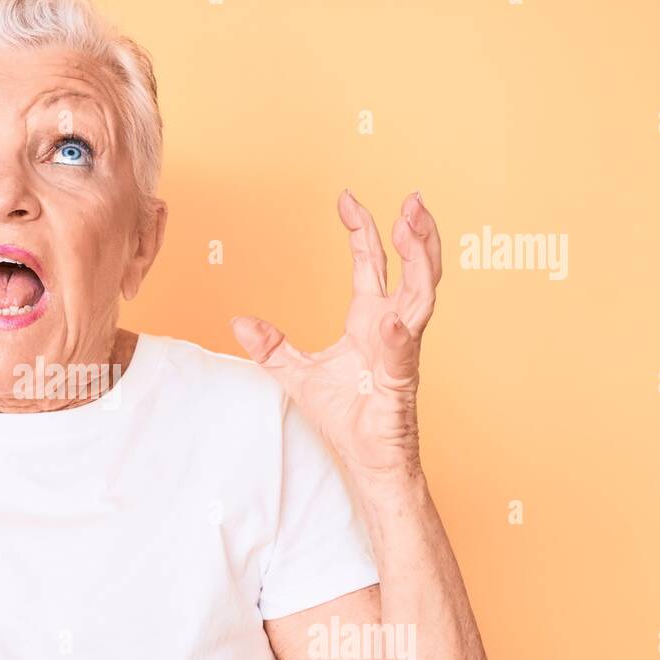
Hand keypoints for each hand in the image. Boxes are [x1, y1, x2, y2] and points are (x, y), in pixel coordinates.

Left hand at [232, 189, 441, 480]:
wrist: (369, 461)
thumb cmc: (347, 418)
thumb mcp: (296, 375)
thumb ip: (272, 346)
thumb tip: (238, 321)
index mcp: (370, 321)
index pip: (372, 264)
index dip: (363, 229)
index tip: (346, 198)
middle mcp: (393, 329)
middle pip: (411, 270)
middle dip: (414, 234)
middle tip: (412, 199)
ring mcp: (402, 353)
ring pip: (421, 298)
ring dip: (420, 262)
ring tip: (414, 228)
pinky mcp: (401, 383)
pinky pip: (401, 354)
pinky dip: (397, 335)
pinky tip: (391, 316)